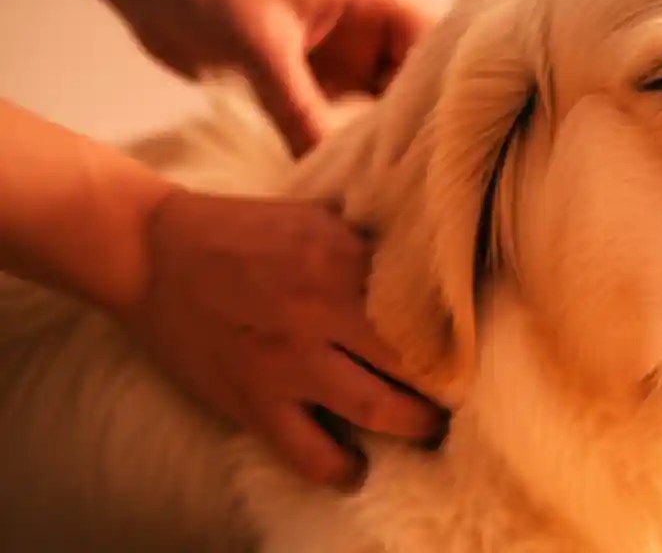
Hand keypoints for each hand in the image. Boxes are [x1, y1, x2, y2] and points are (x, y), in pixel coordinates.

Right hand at [119, 189, 447, 488]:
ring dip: (415, 424)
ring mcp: (286, 361)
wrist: (152, 251)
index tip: (484, 339)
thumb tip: (433, 260)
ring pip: (376, 407)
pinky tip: (358, 468)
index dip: (462, 325)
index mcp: (341, 258)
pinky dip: (340, 468)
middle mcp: (320, 310)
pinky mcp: (253, 399)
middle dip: (449, 379)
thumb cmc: (243, 231)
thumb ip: (368, 243)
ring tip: (432, 429)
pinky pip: (308, 451)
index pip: (425, 301)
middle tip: (470, 389)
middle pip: (413, 357)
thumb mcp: (315, 217)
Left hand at [121, 0, 428, 156]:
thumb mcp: (261, 50)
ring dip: (379, 139)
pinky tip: (347, 181)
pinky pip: (335, 124)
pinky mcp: (304, 89)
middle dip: (414, 120)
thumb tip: (328, 166)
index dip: (443, 77)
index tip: (449, 124)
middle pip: (409, 82)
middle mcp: (357, 36)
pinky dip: (342, 149)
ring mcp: (333, 63)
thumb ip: (297, 105)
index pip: (427, 39)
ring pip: (375, 108)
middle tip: (422, 170)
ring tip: (392, 184)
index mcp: (362, 3)